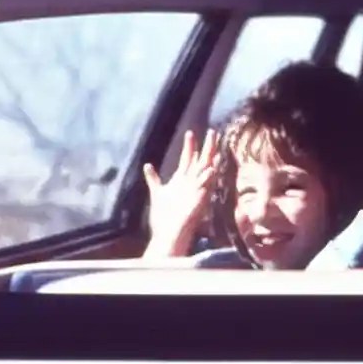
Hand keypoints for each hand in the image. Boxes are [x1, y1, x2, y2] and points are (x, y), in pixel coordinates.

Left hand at [142, 129, 219, 256]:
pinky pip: (206, 184)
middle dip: (206, 145)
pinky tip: (212, 166)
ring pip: (206, 167)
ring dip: (211, 155)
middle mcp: (191, 182)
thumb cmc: (164, 216)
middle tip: (211, 131)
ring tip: (215, 142)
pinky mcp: (200, 198)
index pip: (188, 159)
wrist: (169, 233)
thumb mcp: (157, 192)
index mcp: (182, 180)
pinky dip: (210, 176)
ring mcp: (197, 189)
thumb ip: (153, 178)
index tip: (190, 133)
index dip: (189, 146)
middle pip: (201, 160)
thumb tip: (148, 165)